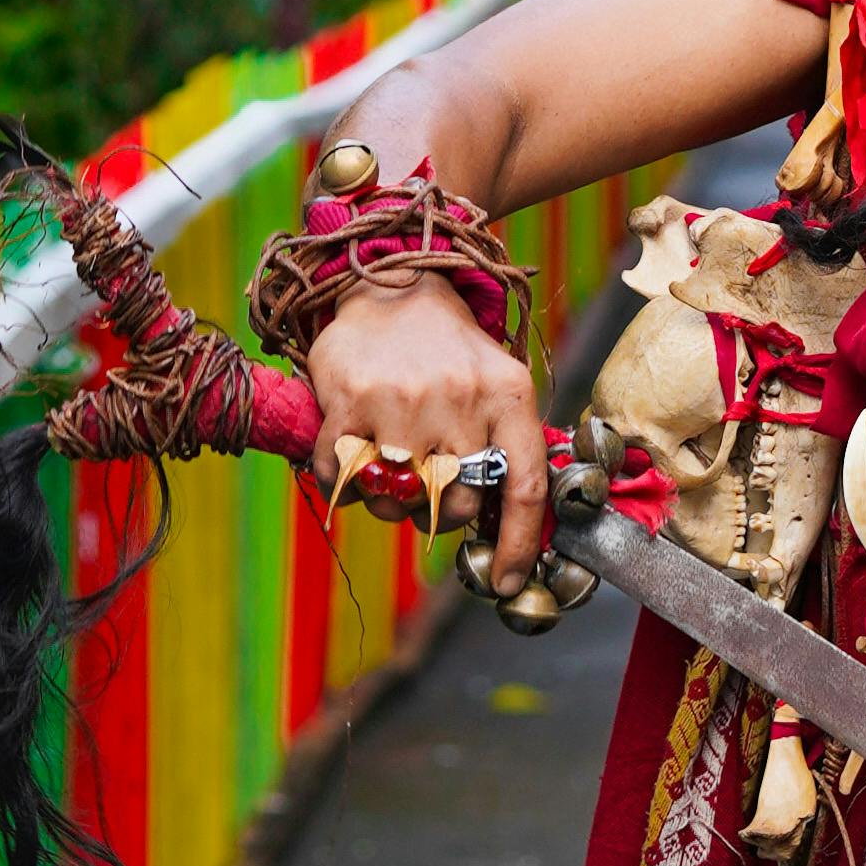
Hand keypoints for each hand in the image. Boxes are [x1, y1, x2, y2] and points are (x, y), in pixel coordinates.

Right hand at [306, 273, 552, 594]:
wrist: (394, 286)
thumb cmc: (451, 351)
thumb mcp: (500, 384)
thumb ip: (509, 448)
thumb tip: (512, 527)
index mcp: (507, 396)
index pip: (523, 487)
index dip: (518, 543)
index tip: (507, 579)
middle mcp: (458, 399)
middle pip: (455, 505)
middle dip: (442, 516)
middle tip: (430, 495)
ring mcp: (400, 402)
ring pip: (396, 501)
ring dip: (389, 504)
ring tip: (390, 472)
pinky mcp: (347, 402)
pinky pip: (341, 477)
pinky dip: (343, 485)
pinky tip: (351, 461)